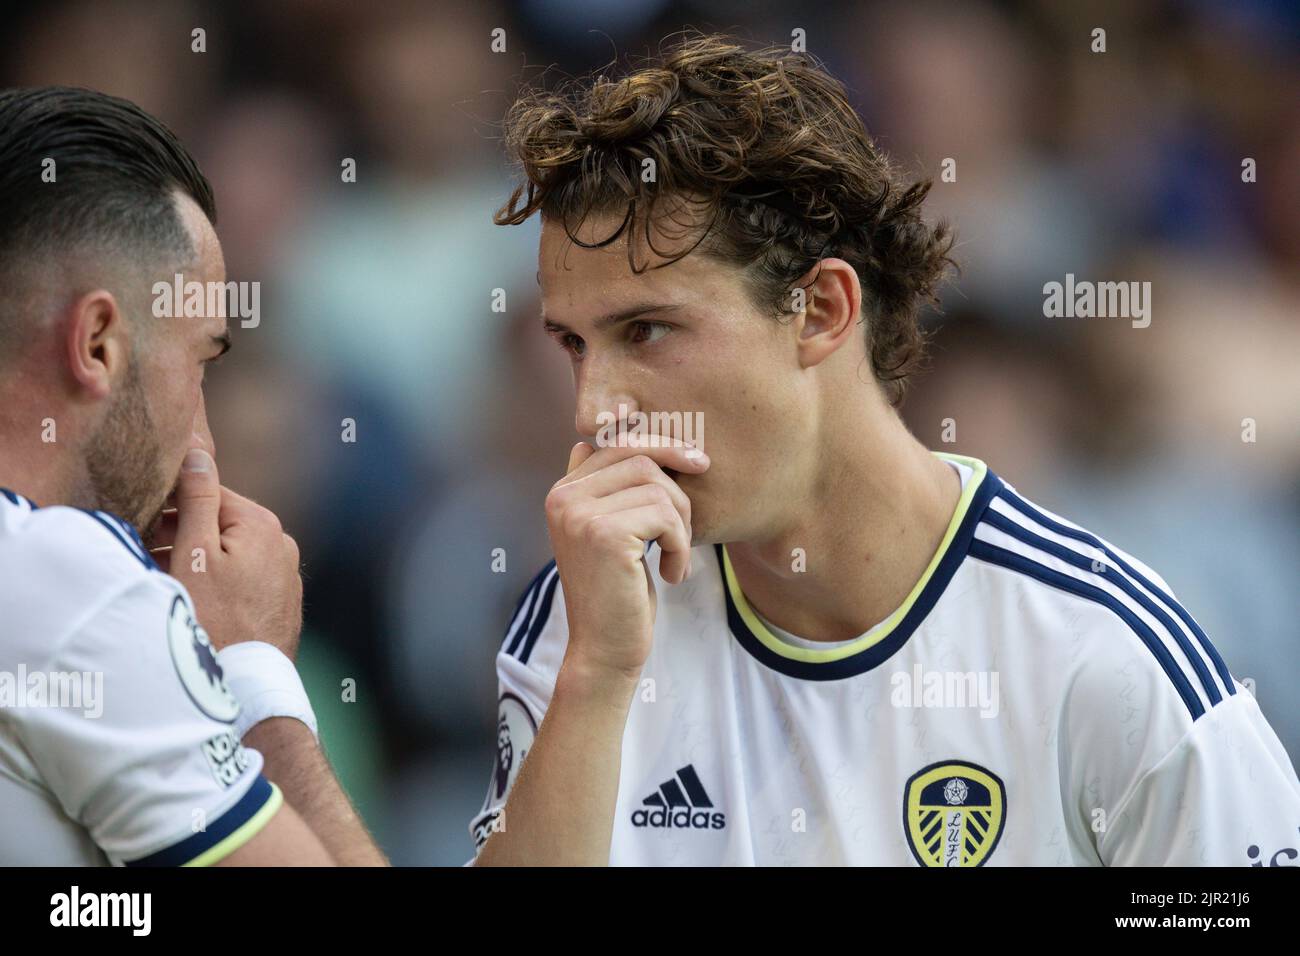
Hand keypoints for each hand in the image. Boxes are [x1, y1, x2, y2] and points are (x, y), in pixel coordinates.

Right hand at [150, 448, 303, 659]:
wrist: (247, 682)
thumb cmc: (214, 618)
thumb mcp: (194, 553)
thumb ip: (197, 499)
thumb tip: (198, 452)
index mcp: (262, 524)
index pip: (209, 493)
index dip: (172, 502)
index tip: (141, 517)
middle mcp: (283, 543)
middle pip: (220, 523)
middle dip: (181, 531)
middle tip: (141, 548)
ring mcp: (286, 574)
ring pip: (231, 552)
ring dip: (196, 557)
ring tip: (159, 576)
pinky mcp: (282, 601)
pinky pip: (244, 578)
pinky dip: (217, 579)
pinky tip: (191, 596)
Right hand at [544, 438, 708, 678]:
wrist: (605, 649)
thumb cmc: (617, 592)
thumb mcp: (607, 533)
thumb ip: (600, 490)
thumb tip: (591, 440)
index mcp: (562, 492)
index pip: (619, 444)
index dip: (663, 449)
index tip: (697, 465)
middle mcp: (563, 497)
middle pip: (642, 458)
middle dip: (677, 492)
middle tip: (685, 533)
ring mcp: (580, 514)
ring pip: (659, 488)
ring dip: (681, 525)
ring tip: (675, 559)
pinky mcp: (604, 534)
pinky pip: (666, 517)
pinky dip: (681, 546)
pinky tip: (672, 574)